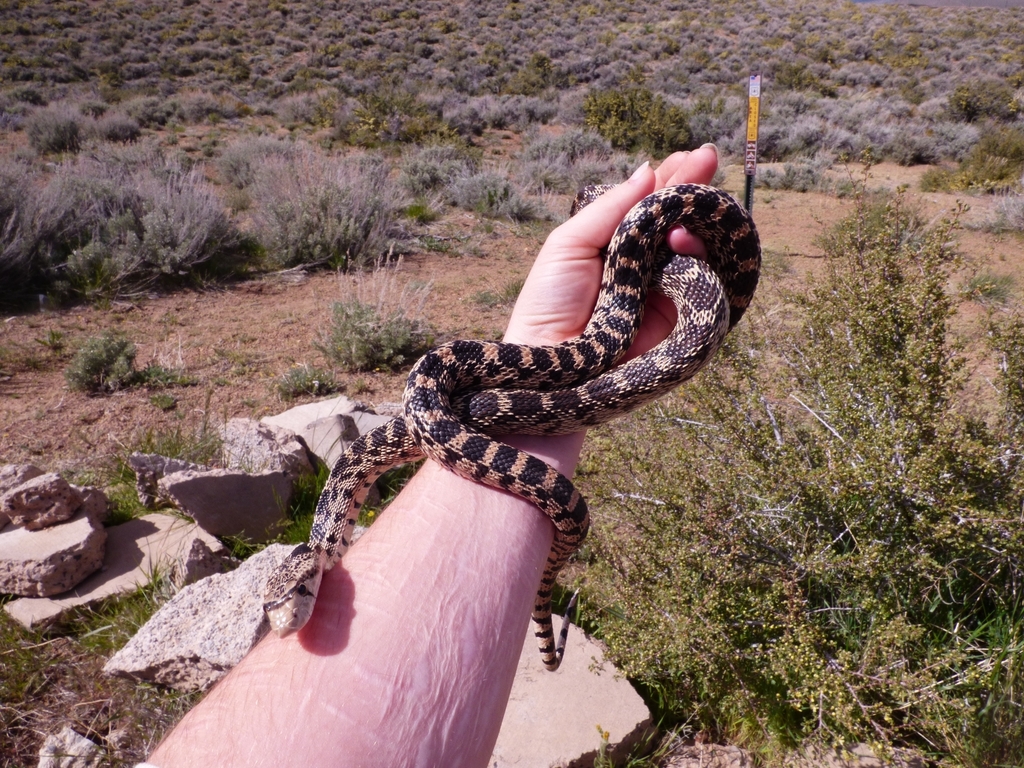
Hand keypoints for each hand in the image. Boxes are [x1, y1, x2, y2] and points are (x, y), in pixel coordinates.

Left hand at [503, 145, 718, 362]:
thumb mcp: (570, 244)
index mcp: (617, 246)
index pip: (652, 207)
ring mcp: (665, 292)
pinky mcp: (680, 320)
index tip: (691, 154)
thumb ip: (609, 209)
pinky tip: (684, 240)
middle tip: (706, 159)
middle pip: (681, 222)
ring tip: (682, 215)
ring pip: (696, 248)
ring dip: (694, 222)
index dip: (672, 180)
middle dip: (694, 190)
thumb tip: (647, 170)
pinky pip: (702, 283)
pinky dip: (698, 259)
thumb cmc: (550, 302)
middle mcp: (646, 266)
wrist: (552, 361)